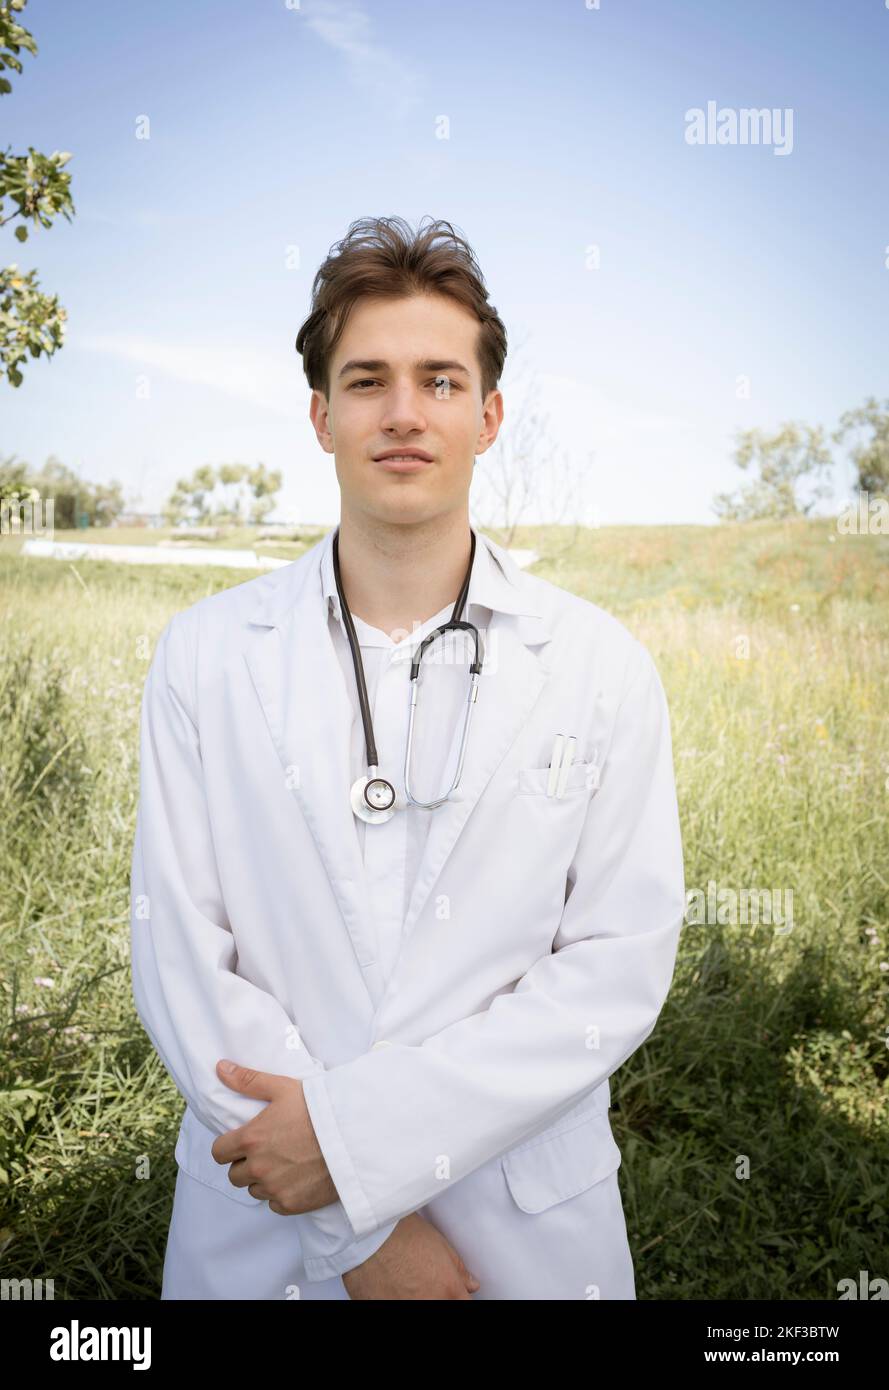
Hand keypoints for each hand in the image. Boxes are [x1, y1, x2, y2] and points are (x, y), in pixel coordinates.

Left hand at [211, 1060, 337, 1215]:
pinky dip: (282, 1194)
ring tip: (285, 1163)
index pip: (218, 1153)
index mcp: (251, 1139)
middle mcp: (258, 1168)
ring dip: (263, 1180)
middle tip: (268, 1151)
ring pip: (255, 1190)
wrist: (353, 1136)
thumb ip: (248, 1080)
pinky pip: (275, 1204)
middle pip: (234, 1175)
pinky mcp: (291, 1205)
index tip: (243, 1142)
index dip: (228, 1146)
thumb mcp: (283, 1088)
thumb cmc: (319, 1108)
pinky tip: (297, 1178)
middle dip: (246, 1164)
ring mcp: (274, 1189)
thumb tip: (221, 1068)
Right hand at [342, 1212, 480, 1299]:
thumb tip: (470, 1284)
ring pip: (417, 1305)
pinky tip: (389, 1284)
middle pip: (440, 1305)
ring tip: (404, 1280)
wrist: (369, 1235)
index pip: (465, 1305)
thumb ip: (459, 1271)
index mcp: (449, 1293)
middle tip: (424, 1280)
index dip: (458, 1296)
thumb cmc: (403, 1234)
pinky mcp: (381, 1309)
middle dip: (436, 1294)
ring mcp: (405, 1309)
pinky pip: (393, 1306)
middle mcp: (429, 1305)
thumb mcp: (441, 1245)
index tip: (452, 1291)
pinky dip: (393, 1298)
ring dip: (414, 1296)